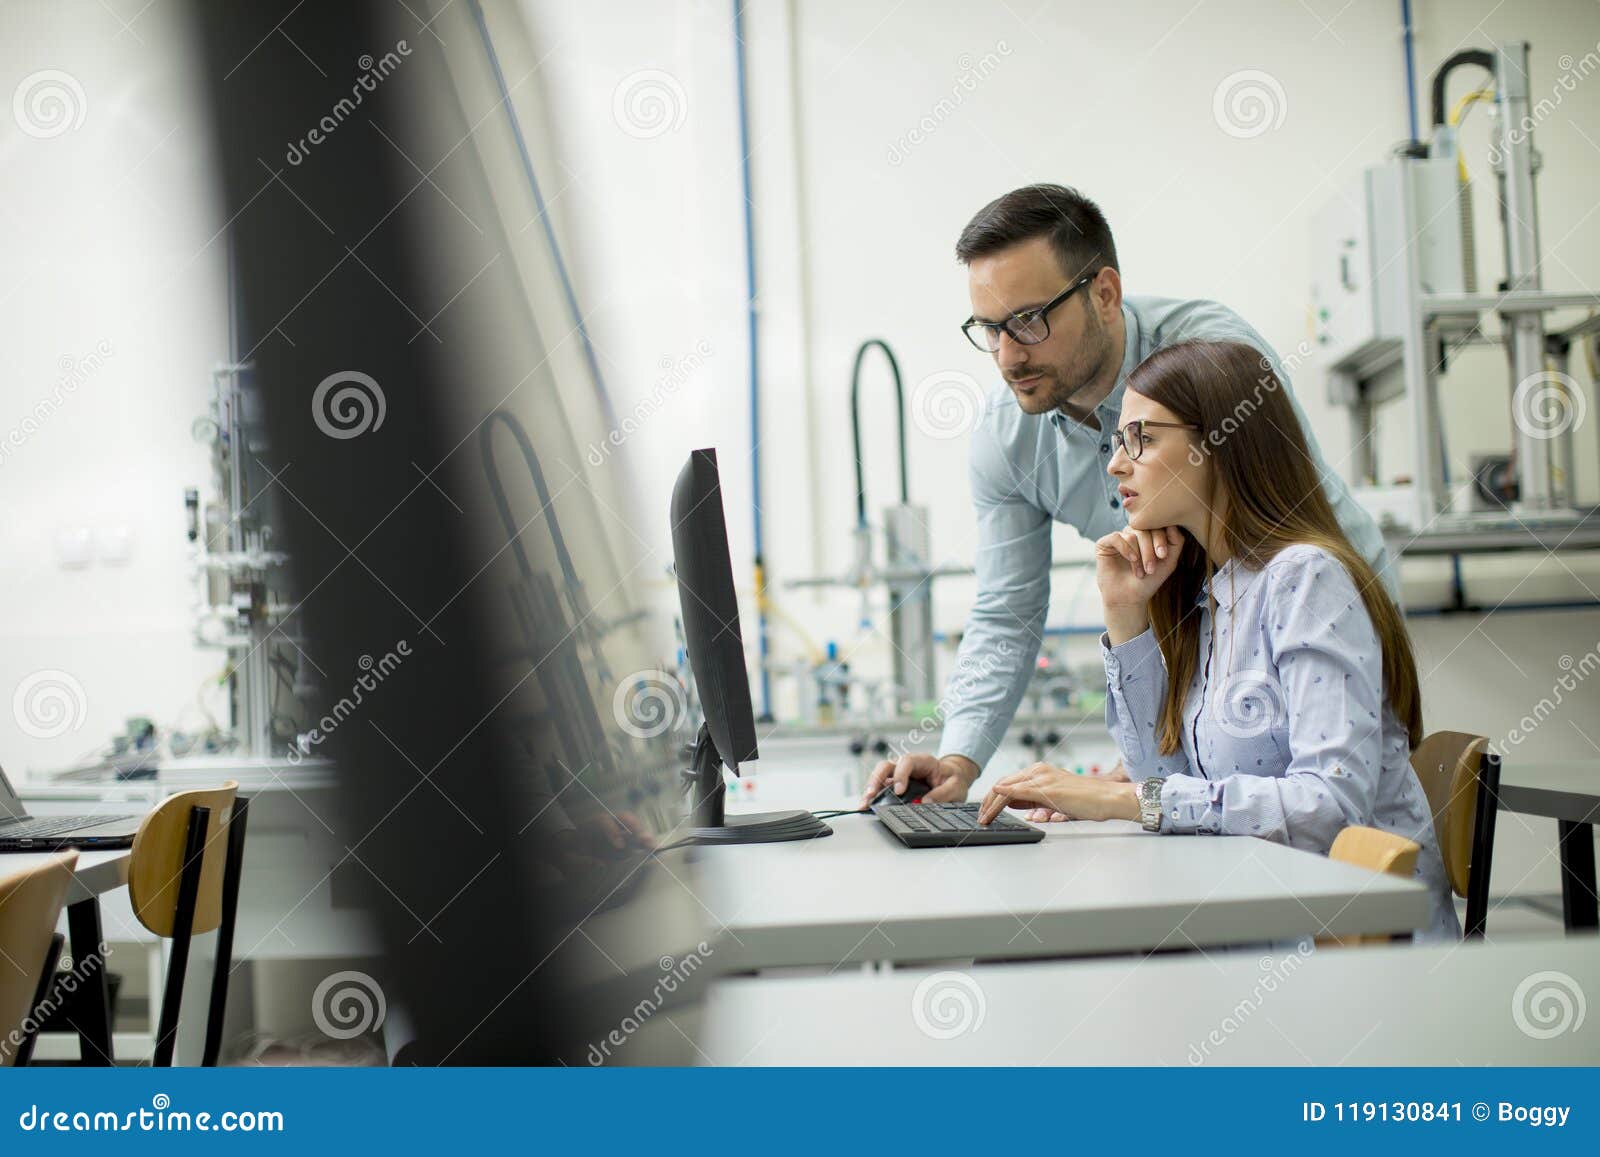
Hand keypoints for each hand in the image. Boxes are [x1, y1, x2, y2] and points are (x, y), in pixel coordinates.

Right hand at [861, 752, 979, 805]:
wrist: (953, 779)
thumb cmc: (953, 779)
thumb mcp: (956, 786)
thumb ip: (943, 793)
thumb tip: (925, 803)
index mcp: (923, 761)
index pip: (907, 761)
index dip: (900, 775)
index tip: (899, 791)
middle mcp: (907, 766)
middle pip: (886, 766)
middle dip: (876, 779)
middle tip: (872, 794)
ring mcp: (899, 775)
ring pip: (880, 776)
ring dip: (871, 789)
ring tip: (865, 803)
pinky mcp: (895, 785)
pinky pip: (882, 788)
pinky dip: (874, 796)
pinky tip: (868, 806)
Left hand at [976, 762, 1139, 825]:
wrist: (1107, 798)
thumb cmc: (1086, 801)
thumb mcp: (1054, 800)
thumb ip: (1034, 800)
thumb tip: (1015, 806)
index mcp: (1040, 772)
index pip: (1009, 783)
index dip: (994, 798)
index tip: (985, 811)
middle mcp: (1039, 771)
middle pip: (1004, 784)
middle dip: (988, 802)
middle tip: (980, 817)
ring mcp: (1043, 778)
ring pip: (1009, 788)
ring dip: (993, 804)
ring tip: (985, 817)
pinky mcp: (1048, 788)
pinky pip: (1022, 789)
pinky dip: (1006, 793)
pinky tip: (996, 796)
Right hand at [1095, 526, 1183, 630]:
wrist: (1129, 598)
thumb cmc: (1149, 581)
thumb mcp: (1169, 561)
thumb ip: (1176, 542)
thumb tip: (1173, 524)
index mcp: (1148, 536)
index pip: (1156, 525)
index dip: (1161, 538)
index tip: (1163, 556)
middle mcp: (1133, 534)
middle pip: (1144, 529)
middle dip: (1150, 548)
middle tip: (1151, 568)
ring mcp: (1119, 538)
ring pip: (1132, 533)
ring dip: (1139, 553)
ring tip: (1142, 571)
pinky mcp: (1104, 543)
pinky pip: (1116, 537)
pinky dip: (1125, 548)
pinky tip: (1131, 560)